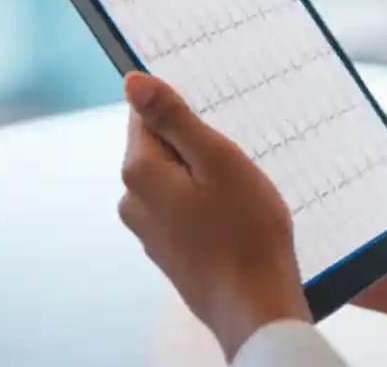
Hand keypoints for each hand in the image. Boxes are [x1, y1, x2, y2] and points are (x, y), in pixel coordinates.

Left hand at [117, 72, 309, 360]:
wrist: (255, 305)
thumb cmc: (245, 231)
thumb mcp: (217, 160)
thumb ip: (173, 118)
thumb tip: (132, 81)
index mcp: (140, 171)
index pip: (145, 114)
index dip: (183, 111)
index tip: (216, 123)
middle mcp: (133, 200)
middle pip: (160, 147)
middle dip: (195, 145)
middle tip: (235, 160)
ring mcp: (148, 229)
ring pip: (173, 178)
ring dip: (202, 175)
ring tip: (239, 192)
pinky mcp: (167, 249)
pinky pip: (181, 207)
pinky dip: (205, 203)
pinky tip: (233, 216)